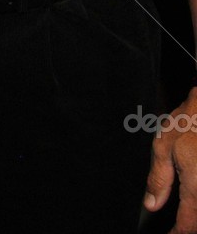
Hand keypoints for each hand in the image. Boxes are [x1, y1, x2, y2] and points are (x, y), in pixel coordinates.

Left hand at [145, 90, 196, 232]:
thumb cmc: (189, 120)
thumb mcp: (164, 146)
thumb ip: (159, 179)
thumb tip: (152, 204)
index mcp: (196, 188)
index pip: (188, 225)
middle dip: (189, 226)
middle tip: (176, 226)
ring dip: (196, 216)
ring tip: (185, 215)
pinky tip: (193, 199)